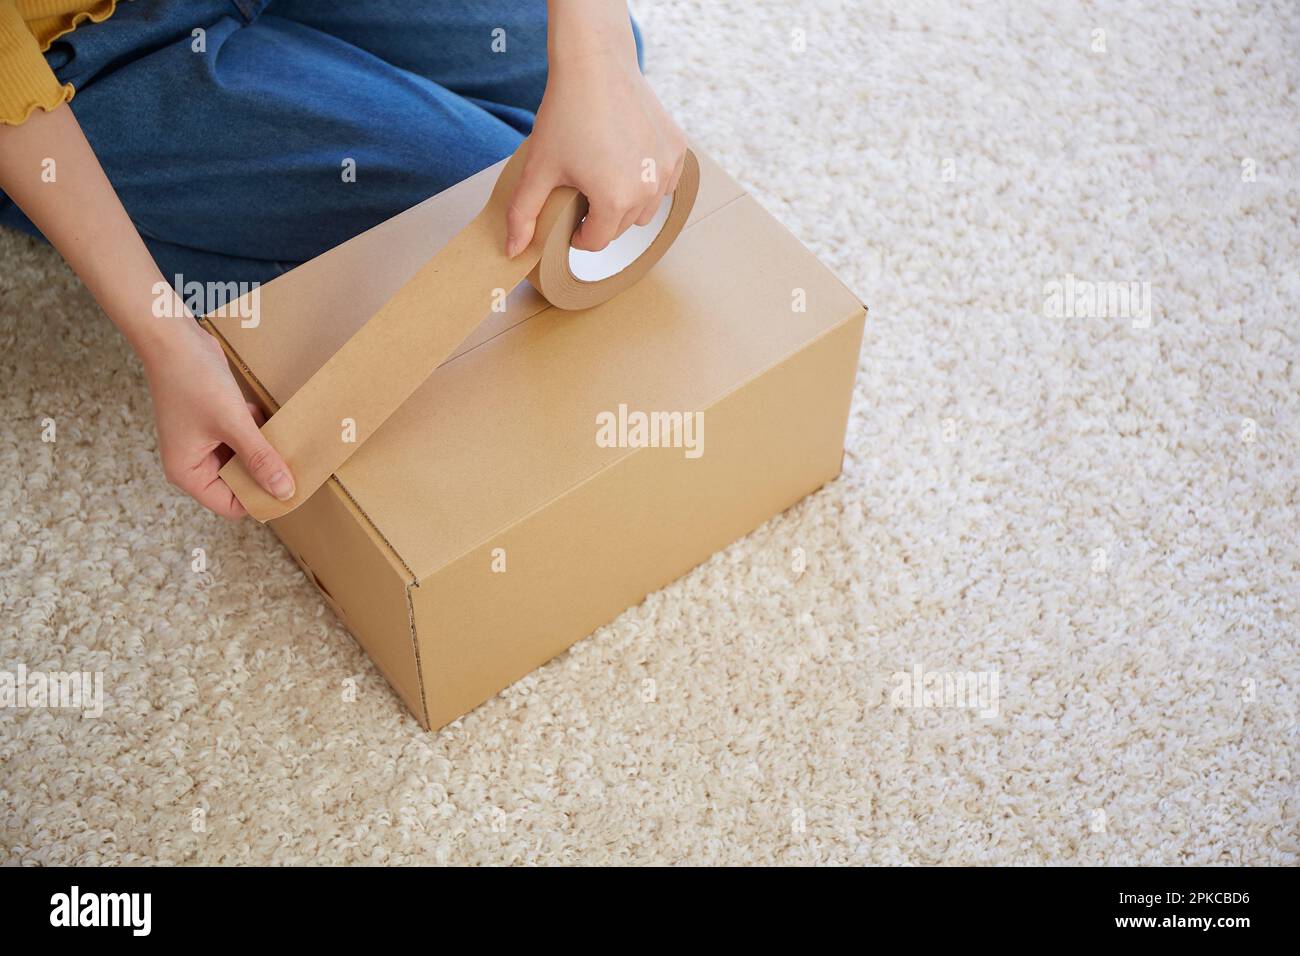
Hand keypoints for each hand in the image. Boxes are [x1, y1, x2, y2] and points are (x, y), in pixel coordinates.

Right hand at [142, 319, 294, 517]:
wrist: (173, 337)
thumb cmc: (193, 380)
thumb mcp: (233, 423)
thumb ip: (260, 459)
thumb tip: (284, 491)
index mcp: (188, 472)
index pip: (231, 506)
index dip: (259, 500)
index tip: (291, 489)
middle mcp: (193, 462)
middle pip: (239, 484)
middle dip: (265, 473)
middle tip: (296, 464)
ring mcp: (203, 443)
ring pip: (244, 460)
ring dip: (264, 451)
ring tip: (286, 440)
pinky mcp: (214, 423)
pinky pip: (243, 439)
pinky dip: (257, 432)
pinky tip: (267, 417)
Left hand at [506, 11, 686, 255]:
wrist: (595, 64)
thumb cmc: (566, 113)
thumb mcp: (538, 167)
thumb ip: (523, 214)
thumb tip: (513, 252)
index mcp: (614, 200)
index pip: (596, 242)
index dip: (577, 234)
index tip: (569, 218)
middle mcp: (648, 190)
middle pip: (621, 228)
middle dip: (601, 218)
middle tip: (583, 192)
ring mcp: (667, 169)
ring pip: (647, 209)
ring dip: (627, 203)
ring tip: (605, 177)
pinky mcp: (677, 149)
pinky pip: (665, 183)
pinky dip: (649, 181)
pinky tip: (627, 161)